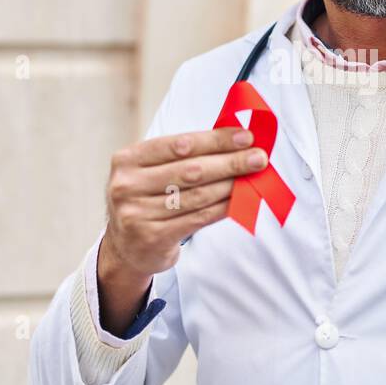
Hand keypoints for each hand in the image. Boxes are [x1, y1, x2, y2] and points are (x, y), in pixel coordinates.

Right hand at [97, 127, 267, 326]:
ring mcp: (137, 213)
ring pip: (197, 195)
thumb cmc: (148, 199)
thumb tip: (235, 144)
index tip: (246, 137)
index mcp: (127, 159)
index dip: (215, 140)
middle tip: (259, 157)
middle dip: (230, 162)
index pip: (179, 145)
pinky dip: (222, 207)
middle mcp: (127, 185)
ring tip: (253, 177)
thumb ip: (185, 157)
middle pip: (191, 170)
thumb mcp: (152, 172)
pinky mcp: (152, 237)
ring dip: (230, 185)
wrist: (126, 247)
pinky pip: (198, 218)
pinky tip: (239, 200)